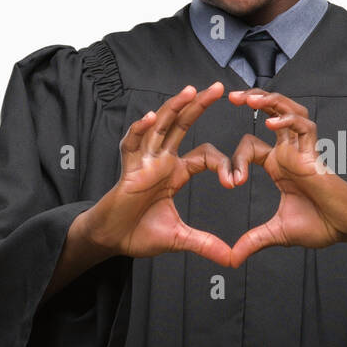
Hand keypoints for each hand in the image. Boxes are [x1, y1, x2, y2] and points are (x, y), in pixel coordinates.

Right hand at [85, 82, 236, 267]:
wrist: (112, 240)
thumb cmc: (139, 233)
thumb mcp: (179, 238)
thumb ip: (206, 244)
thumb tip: (232, 260)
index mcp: (175, 172)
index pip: (203, 155)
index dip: (222, 163)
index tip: (234, 181)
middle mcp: (161, 161)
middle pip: (181, 125)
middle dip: (198, 106)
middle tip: (218, 87)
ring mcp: (144, 161)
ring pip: (159, 127)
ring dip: (173, 108)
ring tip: (189, 91)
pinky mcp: (127, 169)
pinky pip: (132, 145)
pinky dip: (139, 131)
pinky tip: (150, 119)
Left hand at [224, 88, 346, 266]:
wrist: (345, 229)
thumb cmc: (320, 226)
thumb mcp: (277, 233)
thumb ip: (253, 241)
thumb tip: (231, 260)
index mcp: (278, 166)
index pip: (251, 146)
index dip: (236, 159)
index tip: (232, 182)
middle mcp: (289, 152)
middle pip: (271, 113)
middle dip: (252, 100)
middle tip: (232, 95)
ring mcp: (302, 150)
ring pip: (288, 111)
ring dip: (270, 101)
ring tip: (250, 98)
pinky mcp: (315, 153)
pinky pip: (303, 127)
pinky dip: (288, 122)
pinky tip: (272, 123)